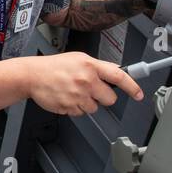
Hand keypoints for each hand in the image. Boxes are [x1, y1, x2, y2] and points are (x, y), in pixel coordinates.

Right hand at [28, 53, 142, 116]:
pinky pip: (81, 113)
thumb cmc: (54, 66)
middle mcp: (86, 81)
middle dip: (104, 97)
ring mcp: (78, 95)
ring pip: (95, 108)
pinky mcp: (69, 107)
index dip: (132, 87)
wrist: (32, 75)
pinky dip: (76, 108)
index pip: (119, 76)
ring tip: (74, 92)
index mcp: (90, 66)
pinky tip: (67, 97)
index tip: (139, 94)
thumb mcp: (79, 58)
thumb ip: (98, 66)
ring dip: (88, 103)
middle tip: (92, 90)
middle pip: (110, 99)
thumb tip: (115, 72)